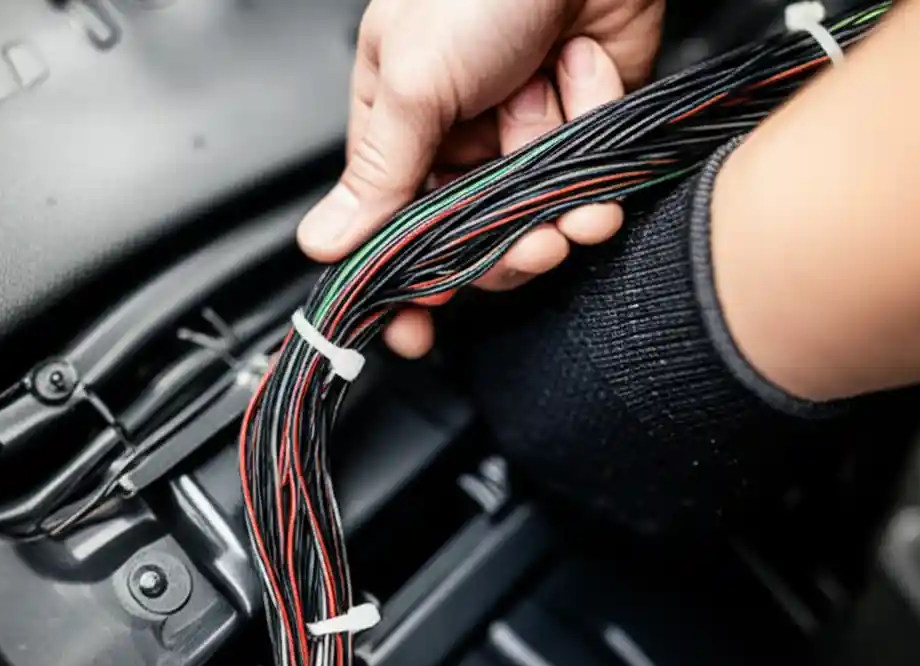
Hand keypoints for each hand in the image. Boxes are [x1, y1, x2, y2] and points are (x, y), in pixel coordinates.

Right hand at [297, 0, 664, 356]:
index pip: (393, 229)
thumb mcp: (413, 78)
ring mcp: (526, 135)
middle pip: (473, 241)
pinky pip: (590, 172)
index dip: (402, 285)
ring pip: (539, 217)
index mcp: (402, 128)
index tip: (414, 332)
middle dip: (506, 251)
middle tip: (531, 247)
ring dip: (562, 205)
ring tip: (578, 193)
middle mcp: (463, 140)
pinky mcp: (586, 127)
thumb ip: (377, 171)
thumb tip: (324, 242)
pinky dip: (596, 135)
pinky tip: (586, 82)